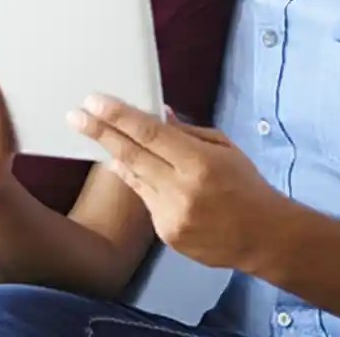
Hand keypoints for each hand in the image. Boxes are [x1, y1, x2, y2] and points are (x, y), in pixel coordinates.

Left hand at [68, 96, 288, 271]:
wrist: (265, 237)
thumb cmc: (246, 186)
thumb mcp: (223, 149)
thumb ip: (186, 133)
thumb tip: (155, 114)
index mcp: (199, 164)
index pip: (150, 134)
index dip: (119, 117)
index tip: (94, 102)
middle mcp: (181, 191)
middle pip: (130, 155)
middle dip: (99, 133)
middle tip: (75, 116)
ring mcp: (171, 216)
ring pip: (133, 178)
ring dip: (115, 156)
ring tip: (98, 137)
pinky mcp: (166, 235)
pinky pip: (146, 200)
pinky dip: (142, 183)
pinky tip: (143, 172)